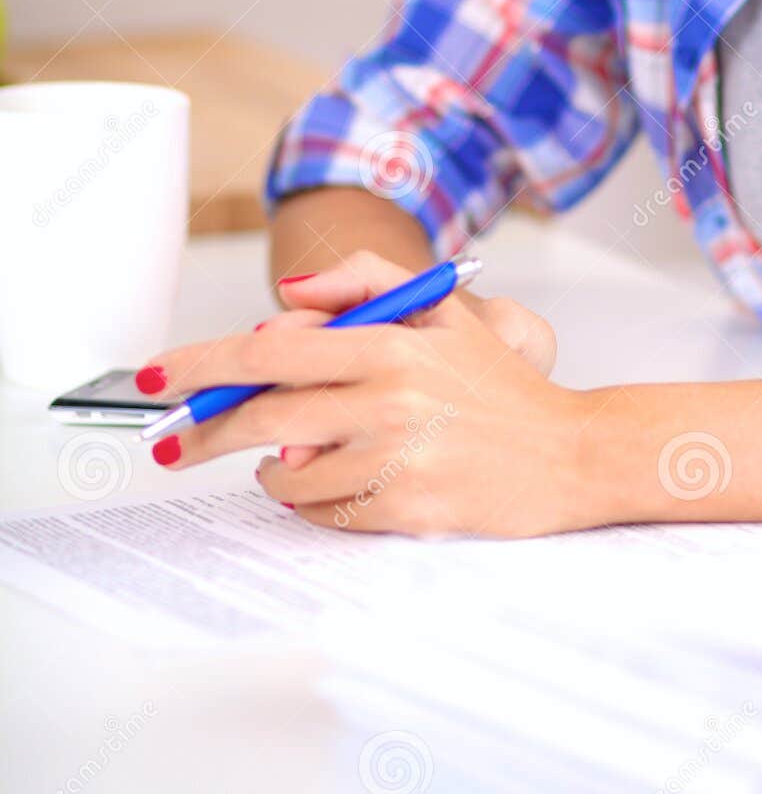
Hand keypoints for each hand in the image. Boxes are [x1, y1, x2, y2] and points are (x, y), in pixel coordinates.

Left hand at [140, 251, 597, 537]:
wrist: (571, 451)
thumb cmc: (501, 385)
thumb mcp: (445, 310)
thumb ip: (366, 282)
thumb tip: (289, 298)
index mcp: (390, 344)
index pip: (270, 351)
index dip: (202, 364)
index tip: (158, 375)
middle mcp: (389, 399)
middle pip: (262, 416)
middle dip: (203, 430)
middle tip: (174, 442)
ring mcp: (396, 459)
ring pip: (289, 472)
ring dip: (268, 470)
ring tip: (279, 462)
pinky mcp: (406, 510)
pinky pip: (325, 512)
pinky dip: (309, 502)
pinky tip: (326, 484)